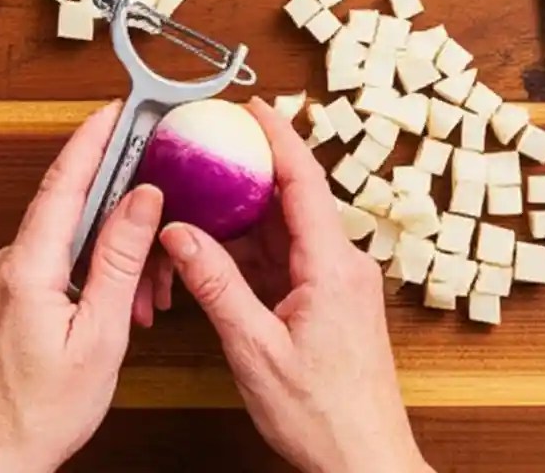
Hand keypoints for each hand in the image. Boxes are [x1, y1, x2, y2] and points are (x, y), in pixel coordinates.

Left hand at [0, 102, 163, 472]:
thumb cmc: (40, 414)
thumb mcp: (100, 335)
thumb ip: (119, 259)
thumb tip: (140, 199)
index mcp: (27, 268)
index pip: (64, 182)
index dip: (93, 138)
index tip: (116, 108)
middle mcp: (3, 265)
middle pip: (68, 208)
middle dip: (118, 203)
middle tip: (159, 191)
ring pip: (63, 241)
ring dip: (108, 252)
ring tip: (145, 294)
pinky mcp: (0, 300)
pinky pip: (50, 265)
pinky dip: (87, 272)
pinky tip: (113, 302)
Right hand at [159, 98, 432, 472]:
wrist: (364, 461)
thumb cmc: (322, 415)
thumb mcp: (255, 349)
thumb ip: (216, 285)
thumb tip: (180, 234)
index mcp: (333, 266)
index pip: (304, 181)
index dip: (277, 136)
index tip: (251, 106)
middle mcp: (342, 266)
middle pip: (291, 200)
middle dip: (247, 175)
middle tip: (205, 152)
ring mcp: (338, 284)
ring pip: (285, 233)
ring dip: (243, 221)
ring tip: (197, 202)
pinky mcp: (330, 303)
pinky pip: (287, 261)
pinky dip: (252, 254)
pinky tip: (217, 254)